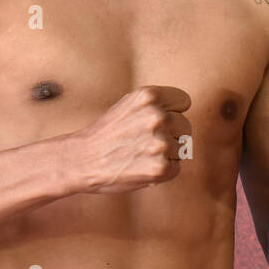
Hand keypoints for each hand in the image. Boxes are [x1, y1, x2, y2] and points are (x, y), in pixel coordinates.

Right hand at [73, 85, 192, 192]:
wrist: (82, 160)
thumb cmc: (108, 133)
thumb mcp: (130, 105)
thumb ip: (157, 103)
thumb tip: (183, 111)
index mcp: (149, 96)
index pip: (183, 102)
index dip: (172, 112)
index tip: (156, 121)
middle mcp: (157, 116)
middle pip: (186, 126)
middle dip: (171, 135)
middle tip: (144, 142)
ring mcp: (160, 143)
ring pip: (182, 148)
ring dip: (166, 154)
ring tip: (141, 154)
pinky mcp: (160, 168)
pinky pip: (176, 168)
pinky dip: (162, 172)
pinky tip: (141, 167)